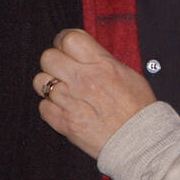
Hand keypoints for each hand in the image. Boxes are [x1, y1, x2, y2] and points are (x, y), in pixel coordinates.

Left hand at [33, 29, 156, 158]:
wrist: (140, 141)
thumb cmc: (138, 108)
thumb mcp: (127, 73)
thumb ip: (101, 60)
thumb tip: (85, 53)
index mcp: (101, 65)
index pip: (69, 38)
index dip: (64, 40)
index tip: (65, 46)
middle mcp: (83, 81)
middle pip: (48, 57)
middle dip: (54, 60)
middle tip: (63, 68)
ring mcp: (70, 102)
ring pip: (40, 81)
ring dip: (49, 83)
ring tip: (63, 89)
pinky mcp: (64, 123)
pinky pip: (43, 106)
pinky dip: (51, 107)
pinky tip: (65, 107)